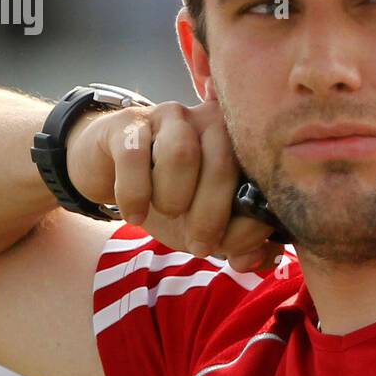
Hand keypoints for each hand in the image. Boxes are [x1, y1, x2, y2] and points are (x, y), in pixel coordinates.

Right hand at [65, 99, 278, 271]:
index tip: (227, 248)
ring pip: (182, 154)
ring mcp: (169, 117)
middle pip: (222, 165)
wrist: (113, 169)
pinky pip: (133, 157)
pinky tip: (135, 215)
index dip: (248, 224)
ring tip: (168, 214)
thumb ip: (241, 240)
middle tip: (198, 244)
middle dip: (211, 216)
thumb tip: (262, 258)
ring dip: (175, 198)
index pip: (259, 180)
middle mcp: (211, 120)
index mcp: (241, 142)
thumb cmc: (171, 194)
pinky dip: (134, 194)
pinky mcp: (128, 125)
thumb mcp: (207, 223)